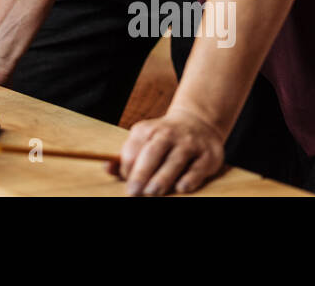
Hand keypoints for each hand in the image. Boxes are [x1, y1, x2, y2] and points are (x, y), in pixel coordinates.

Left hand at [111, 107, 225, 194]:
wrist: (199, 122)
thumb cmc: (165, 140)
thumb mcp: (144, 140)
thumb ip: (126, 156)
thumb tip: (107, 169)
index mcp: (147, 130)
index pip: (133, 150)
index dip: (127, 169)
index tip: (127, 183)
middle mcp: (168, 134)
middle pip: (152, 153)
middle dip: (142, 173)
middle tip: (133, 192)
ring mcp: (189, 143)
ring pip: (174, 160)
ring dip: (162, 177)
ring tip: (152, 193)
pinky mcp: (207, 154)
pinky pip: (197, 167)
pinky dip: (190, 178)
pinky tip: (181, 188)